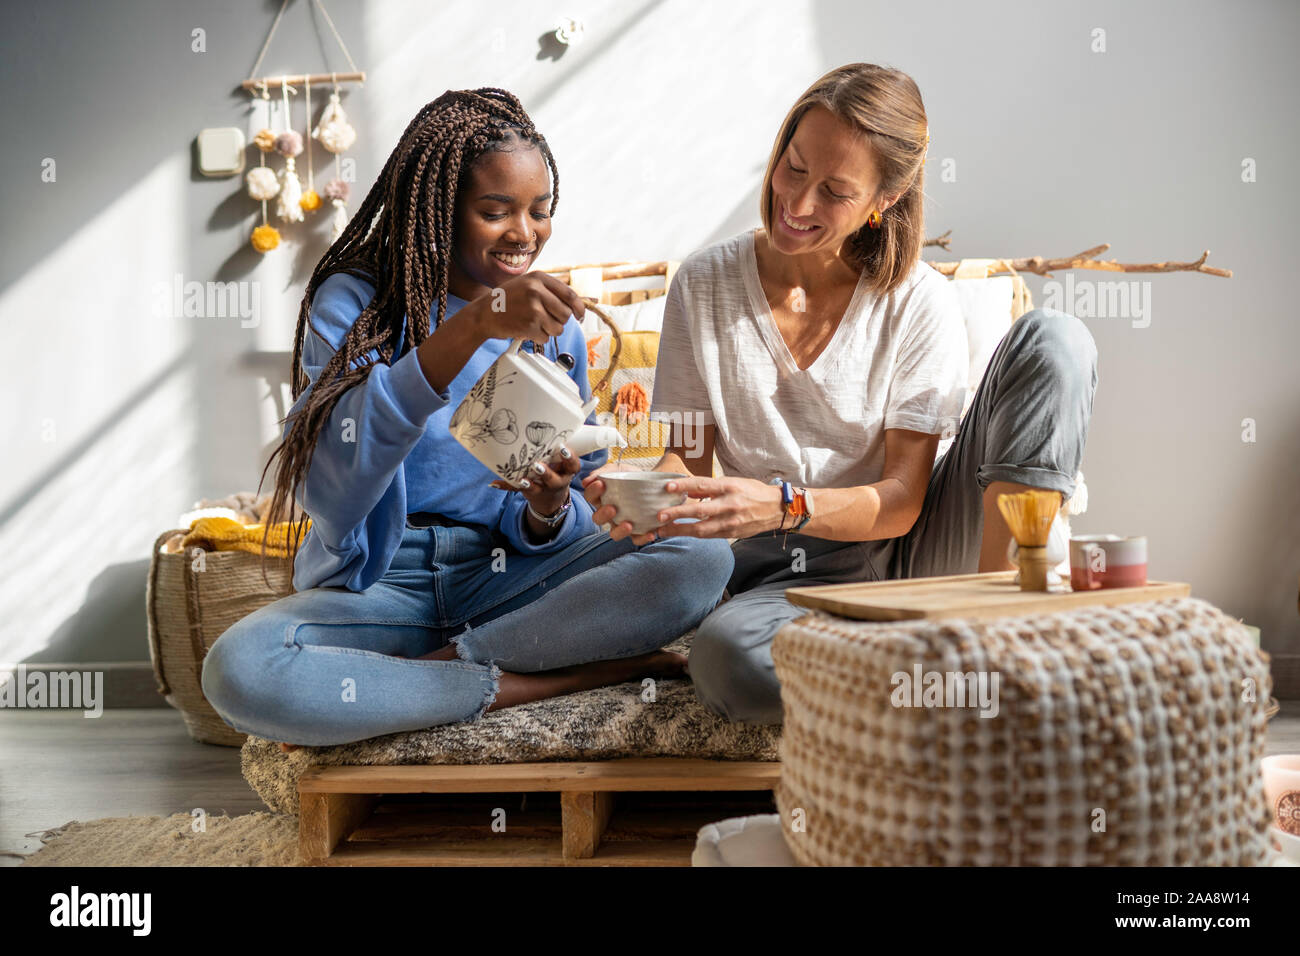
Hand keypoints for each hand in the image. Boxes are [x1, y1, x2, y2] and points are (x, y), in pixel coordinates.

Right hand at [468, 272, 586, 346]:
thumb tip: (579, 303)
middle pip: (566, 314)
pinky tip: (527, 329)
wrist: (484, 314)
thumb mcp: (527, 285)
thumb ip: (549, 291)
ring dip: (550, 331)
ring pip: (558, 328)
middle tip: (548, 321)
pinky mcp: (529, 325)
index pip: (570, 295)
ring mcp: (533, 308)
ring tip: (535, 324)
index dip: (579, 308)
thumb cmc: (507, 300)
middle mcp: (537, 291)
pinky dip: (539, 338)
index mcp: (539, 278)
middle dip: (560, 321)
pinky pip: (546, 338)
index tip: (580, 315)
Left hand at [491, 444, 581, 524]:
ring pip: (537, 489)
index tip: (563, 448)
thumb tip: (548, 417)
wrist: (551, 497)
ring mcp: (543, 489)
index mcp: (567, 471)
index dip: (570, 458)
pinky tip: (495, 483)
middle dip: (546, 474)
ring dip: (529, 484)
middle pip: (554, 480)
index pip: (573, 466)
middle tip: (537, 466)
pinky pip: (516, 490)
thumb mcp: (562, 461)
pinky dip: (506, 486)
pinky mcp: (529, 492)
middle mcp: (557, 482)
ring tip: (522, 480)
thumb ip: (557, 446)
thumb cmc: (557, 469)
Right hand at [581, 467, 658, 546]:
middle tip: (612, 508)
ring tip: (629, 525)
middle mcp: (607, 514)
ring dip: (620, 531)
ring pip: (614, 533)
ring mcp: (620, 524)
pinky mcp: (636, 531)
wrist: (652, 482)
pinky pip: (637, 539)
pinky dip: (643, 538)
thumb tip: (586, 481)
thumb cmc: (630, 475)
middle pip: (598, 519)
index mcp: (600, 498)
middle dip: (603, 515)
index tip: (600, 484)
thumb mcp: (617, 469)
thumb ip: (602, 472)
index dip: (592, 492)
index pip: (590, 497)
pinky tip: (650, 533)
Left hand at [645, 476, 784, 539]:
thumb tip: (687, 489)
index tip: (667, 487)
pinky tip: (678, 533)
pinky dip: (692, 534)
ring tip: (662, 530)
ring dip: (680, 530)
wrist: (777, 510)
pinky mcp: (732, 534)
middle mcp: (730, 505)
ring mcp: (731, 522)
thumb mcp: (733, 482)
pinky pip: (708, 535)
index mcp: (730, 487)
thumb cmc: (753, 492)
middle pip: (700, 510)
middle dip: (678, 514)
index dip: (684, 486)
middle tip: (659, 515)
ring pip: (701, 529)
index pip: (703, 485)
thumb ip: (710, 487)